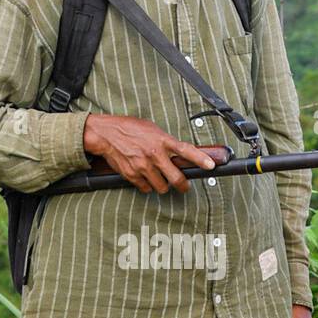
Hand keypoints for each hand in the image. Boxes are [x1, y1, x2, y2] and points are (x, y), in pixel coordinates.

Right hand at [82, 114, 215, 193]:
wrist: (106, 134)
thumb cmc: (129, 128)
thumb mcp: (152, 129)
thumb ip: (166, 141)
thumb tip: (178, 152)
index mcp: (162, 140)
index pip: (186, 150)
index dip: (200, 159)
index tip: (211, 166)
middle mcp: (154, 154)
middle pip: (176, 178)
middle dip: (182, 185)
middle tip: (184, 187)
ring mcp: (143, 166)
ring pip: (161, 187)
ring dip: (163, 186)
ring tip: (159, 179)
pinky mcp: (132, 175)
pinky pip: (146, 188)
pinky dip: (147, 186)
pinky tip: (145, 178)